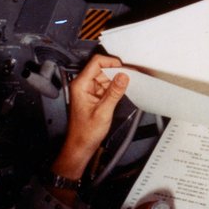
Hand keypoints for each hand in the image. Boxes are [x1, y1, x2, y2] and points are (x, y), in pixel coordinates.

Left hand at [51, 54, 128, 179]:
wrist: (80, 146)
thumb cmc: (85, 133)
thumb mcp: (103, 112)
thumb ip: (114, 92)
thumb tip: (123, 77)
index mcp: (81, 85)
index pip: (96, 63)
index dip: (111, 63)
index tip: (123, 69)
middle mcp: (83, 85)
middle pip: (102, 69)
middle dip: (115, 74)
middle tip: (127, 79)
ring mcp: (88, 90)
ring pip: (105, 78)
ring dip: (115, 82)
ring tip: (123, 90)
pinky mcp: (93, 96)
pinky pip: (105, 87)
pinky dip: (113, 89)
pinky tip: (118, 96)